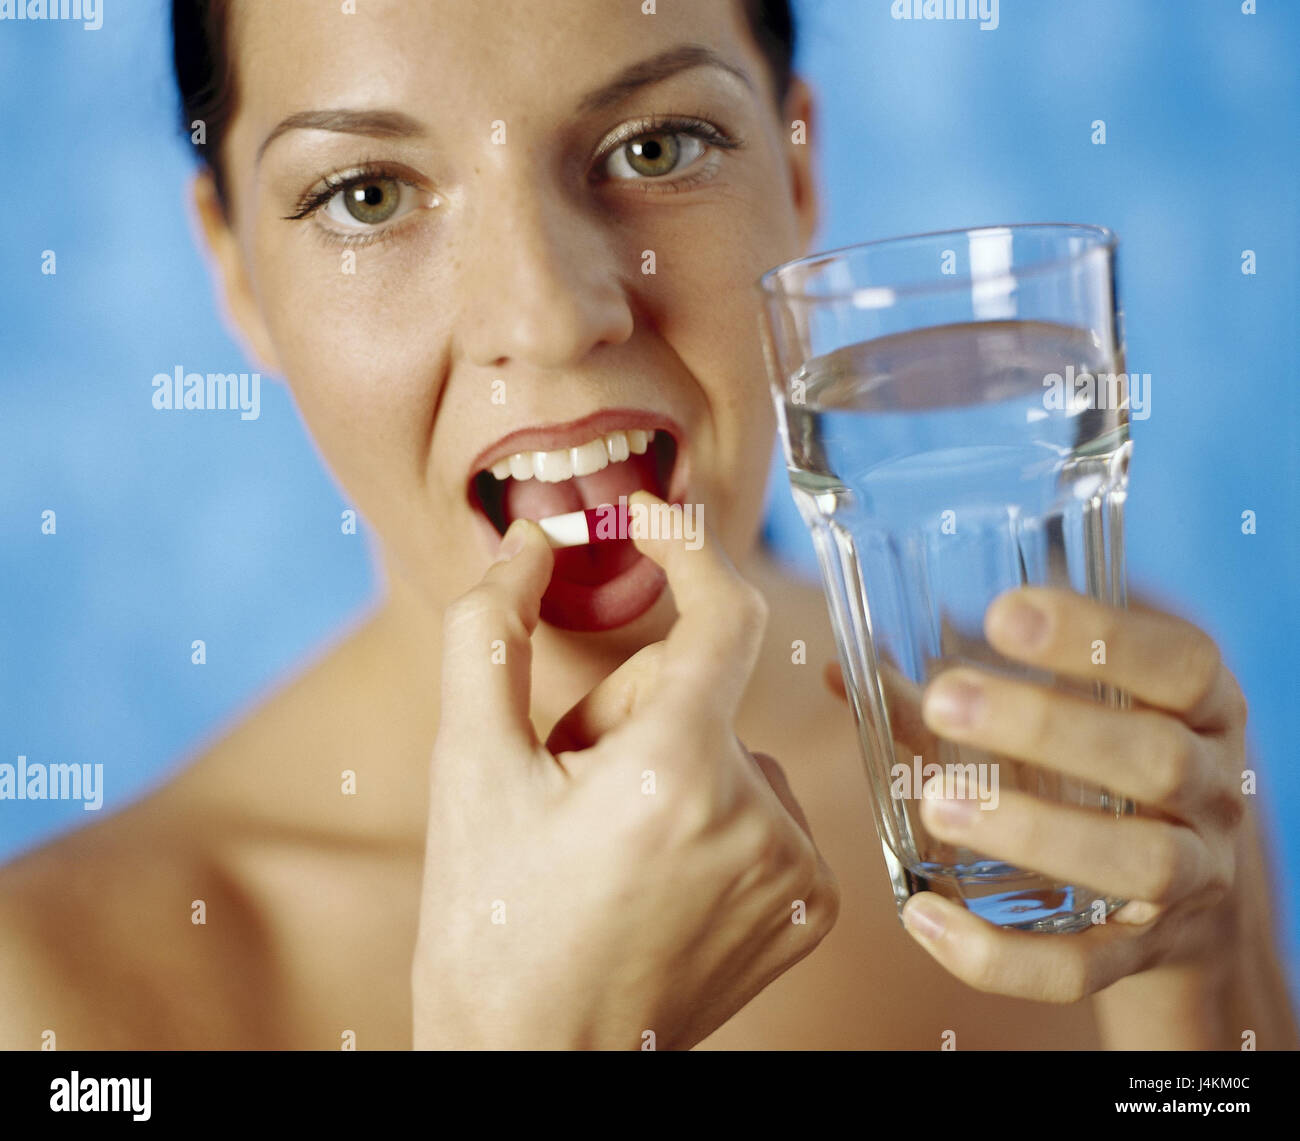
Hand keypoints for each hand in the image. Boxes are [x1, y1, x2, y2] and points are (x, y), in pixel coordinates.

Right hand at [413, 493, 838, 1048]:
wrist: (537, 1059)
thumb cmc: (491, 924)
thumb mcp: (468, 767)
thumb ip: (490, 631)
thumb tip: (530, 541)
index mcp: (672, 775)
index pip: (723, 612)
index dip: (690, 547)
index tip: (654, 520)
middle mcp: (755, 819)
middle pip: (703, 687)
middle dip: (633, 702)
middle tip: (569, 776)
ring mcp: (793, 870)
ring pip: (730, 747)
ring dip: (670, 762)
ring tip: (608, 841)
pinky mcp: (810, 907)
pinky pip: (763, 806)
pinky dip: (712, 814)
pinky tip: (655, 872)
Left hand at [827, 586, 1248, 1002]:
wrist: (1180, 897)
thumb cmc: (1098, 774)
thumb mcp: (1063, 721)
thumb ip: (955, 700)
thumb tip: (837, 670)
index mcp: (1197, 709)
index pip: (1180, 662)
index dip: (1100, 637)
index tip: (1001, 615)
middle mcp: (1210, 789)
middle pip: (1155, 759)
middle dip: (1047, 728)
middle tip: (945, 700)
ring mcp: (1190, 878)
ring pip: (1140, 863)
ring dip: (1036, 832)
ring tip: (935, 805)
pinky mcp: (1143, 954)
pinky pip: (1082, 968)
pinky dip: (1002, 954)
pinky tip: (922, 915)